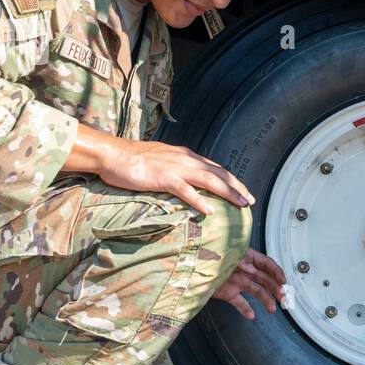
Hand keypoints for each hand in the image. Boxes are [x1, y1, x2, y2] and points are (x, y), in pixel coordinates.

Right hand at [76, 127, 255, 214]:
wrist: (112, 154)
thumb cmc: (133, 159)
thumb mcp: (161, 161)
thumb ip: (176, 168)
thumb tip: (185, 180)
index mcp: (185, 156)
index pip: (214, 168)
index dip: (230, 179)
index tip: (243, 190)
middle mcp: (185, 160)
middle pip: (218, 173)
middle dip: (237, 187)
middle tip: (251, 201)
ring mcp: (175, 168)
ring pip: (209, 180)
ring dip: (228, 192)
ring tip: (242, 204)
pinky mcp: (163, 178)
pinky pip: (185, 190)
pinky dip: (199, 200)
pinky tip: (210, 210)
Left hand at [212, 248, 286, 319]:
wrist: (187, 268)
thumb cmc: (206, 254)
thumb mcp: (225, 253)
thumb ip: (239, 260)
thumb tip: (251, 269)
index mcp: (245, 256)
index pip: (266, 264)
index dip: (276, 272)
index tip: (284, 281)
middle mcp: (243, 269)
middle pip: (264, 279)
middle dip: (275, 288)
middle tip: (283, 297)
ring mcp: (236, 281)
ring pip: (255, 291)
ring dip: (265, 299)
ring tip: (272, 309)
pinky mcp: (227, 292)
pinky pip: (239, 302)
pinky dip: (246, 309)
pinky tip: (252, 316)